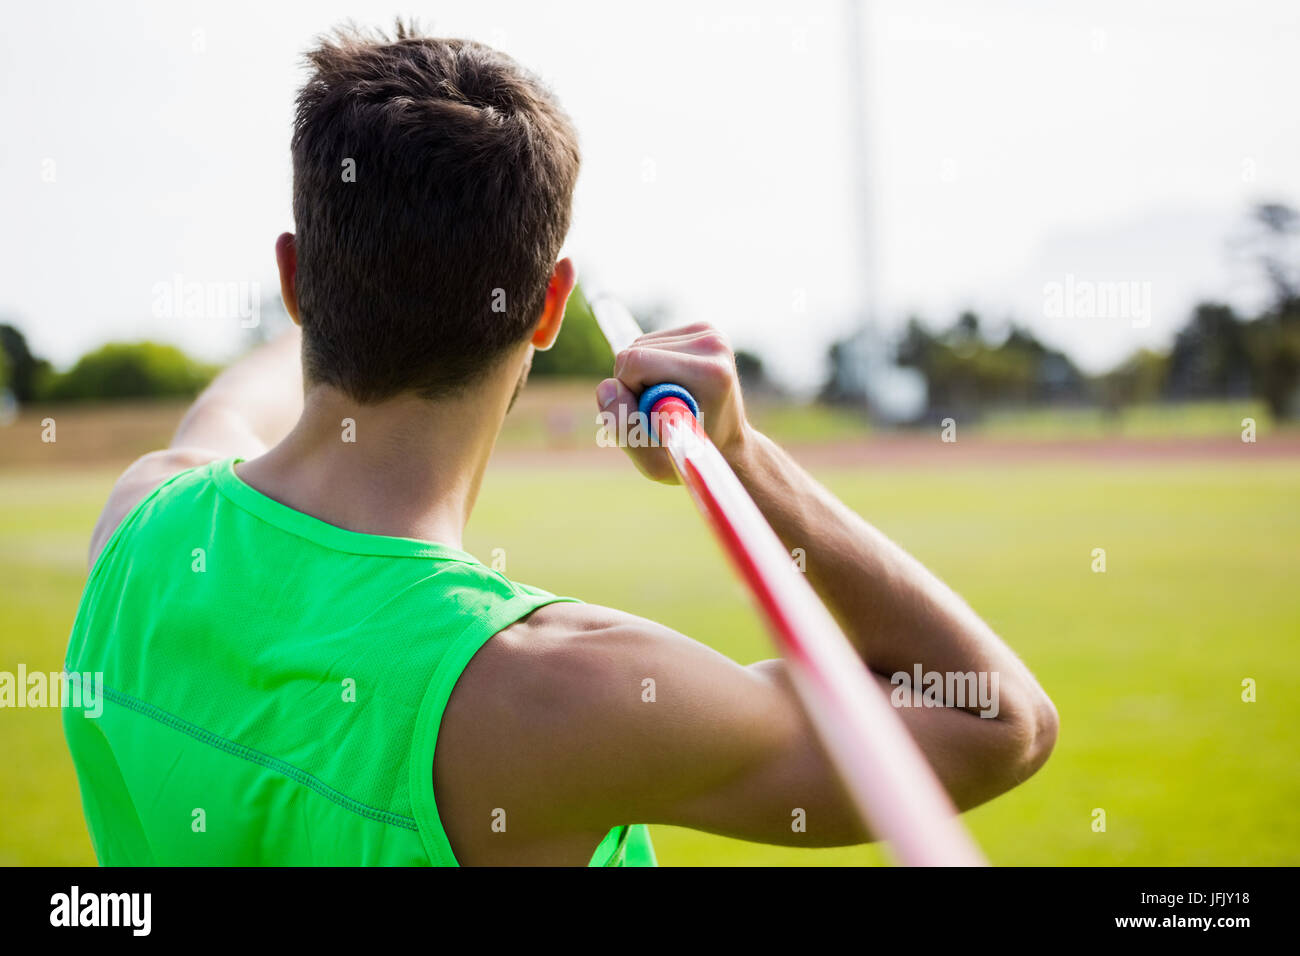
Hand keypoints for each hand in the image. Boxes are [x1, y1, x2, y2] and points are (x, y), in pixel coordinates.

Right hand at [596, 323, 750, 482]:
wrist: (728, 444)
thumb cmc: (691, 457)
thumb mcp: (654, 462)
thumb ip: (623, 427)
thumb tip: (606, 387)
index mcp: (710, 373)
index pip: (635, 362)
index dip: (628, 394)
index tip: (653, 418)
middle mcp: (714, 344)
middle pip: (634, 350)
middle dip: (633, 385)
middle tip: (661, 412)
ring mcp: (710, 333)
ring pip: (638, 345)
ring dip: (641, 378)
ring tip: (668, 401)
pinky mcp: (701, 329)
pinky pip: (649, 342)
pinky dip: (650, 367)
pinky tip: (671, 386)